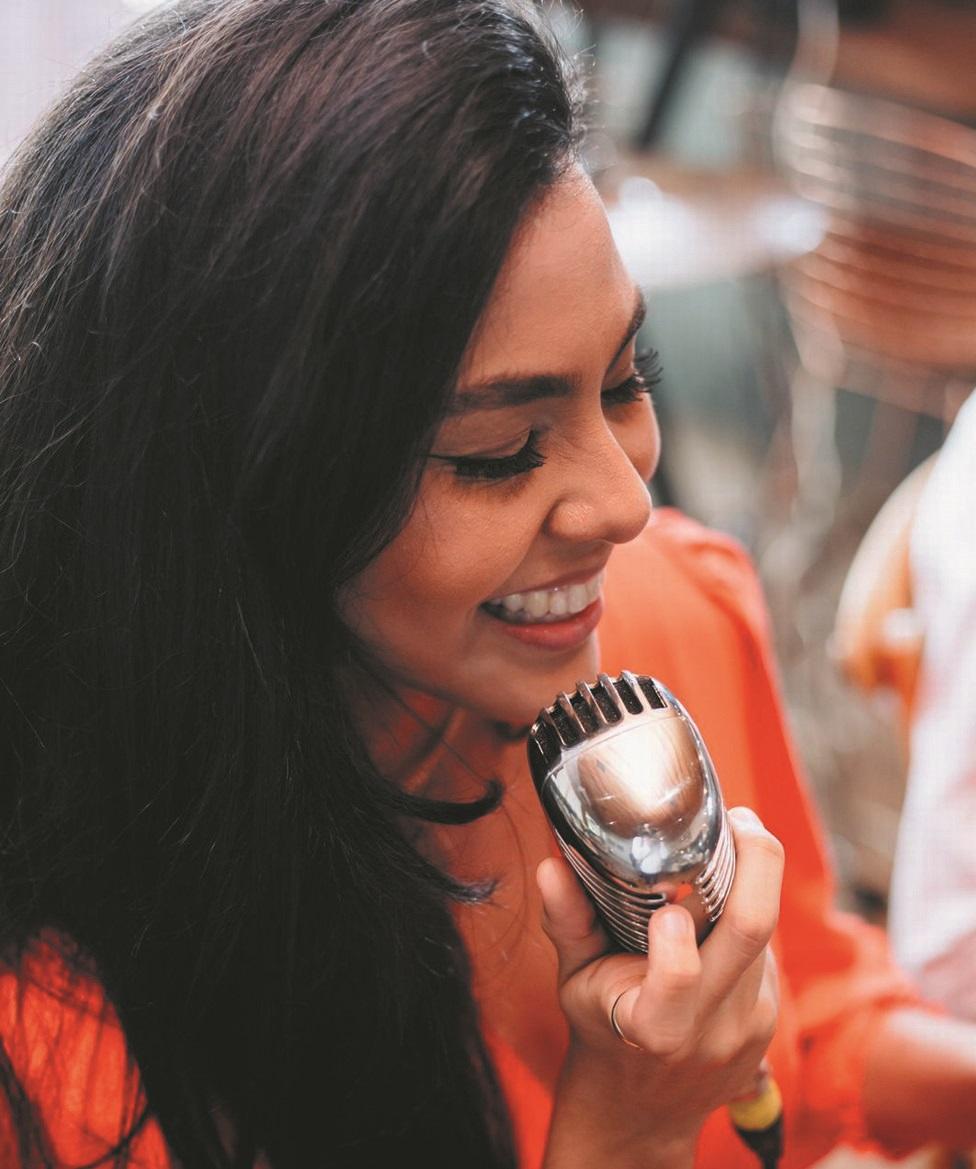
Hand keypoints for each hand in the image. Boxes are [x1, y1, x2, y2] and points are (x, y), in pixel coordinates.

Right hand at [538, 806, 782, 1168]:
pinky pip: (767, 956)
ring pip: (764, 938)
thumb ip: (568, 923)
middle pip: (751, 931)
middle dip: (756, 862)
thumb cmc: (604, 1031)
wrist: (643, 1110)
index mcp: (655, 1025)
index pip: (681, 975)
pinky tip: (721, 910)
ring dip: (751, 888)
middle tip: (740, 819)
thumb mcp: (575, 982)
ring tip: (727, 850)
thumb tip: (551, 867)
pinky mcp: (770, 1023)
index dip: (676, 930)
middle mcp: (711, 1028)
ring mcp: (749, 1028)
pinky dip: (745, 922)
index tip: (665, 896)